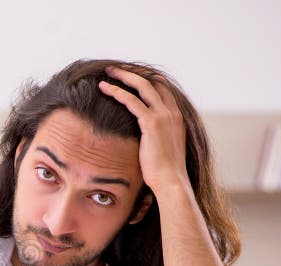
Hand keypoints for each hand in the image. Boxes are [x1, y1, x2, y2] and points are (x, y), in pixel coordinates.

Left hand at [99, 66, 188, 194]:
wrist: (172, 181)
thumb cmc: (166, 173)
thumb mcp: (164, 149)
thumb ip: (158, 138)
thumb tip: (146, 140)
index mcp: (177, 117)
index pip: (162, 89)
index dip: (146, 79)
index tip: (131, 76)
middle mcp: (172, 112)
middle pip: (153, 81)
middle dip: (134, 72)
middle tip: (117, 69)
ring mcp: (163, 116)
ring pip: (142, 85)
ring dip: (123, 76)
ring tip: (108, 72)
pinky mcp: (151, 123)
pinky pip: (131, 100)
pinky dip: (116, 91)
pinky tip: (104, 88)